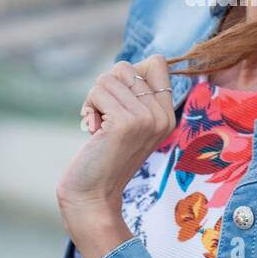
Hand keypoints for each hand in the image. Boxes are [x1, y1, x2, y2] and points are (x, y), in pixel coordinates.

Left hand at [56, 55, 177, 225]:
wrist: (93, 195)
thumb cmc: (104, 156)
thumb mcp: (131, 123)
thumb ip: (137, 95)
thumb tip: (134, 64)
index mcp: (167, 115)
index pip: (157, 62)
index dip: (129, 75)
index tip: (119, 103)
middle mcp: (163, 116)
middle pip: (127, 67)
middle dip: (106, 89)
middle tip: (105, 120)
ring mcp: (147, 119)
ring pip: (110, 77)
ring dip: (95, 99)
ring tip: (100, 126)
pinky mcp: (126, 123)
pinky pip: (98, 90)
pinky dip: (88, 108)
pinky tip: (93, 131)